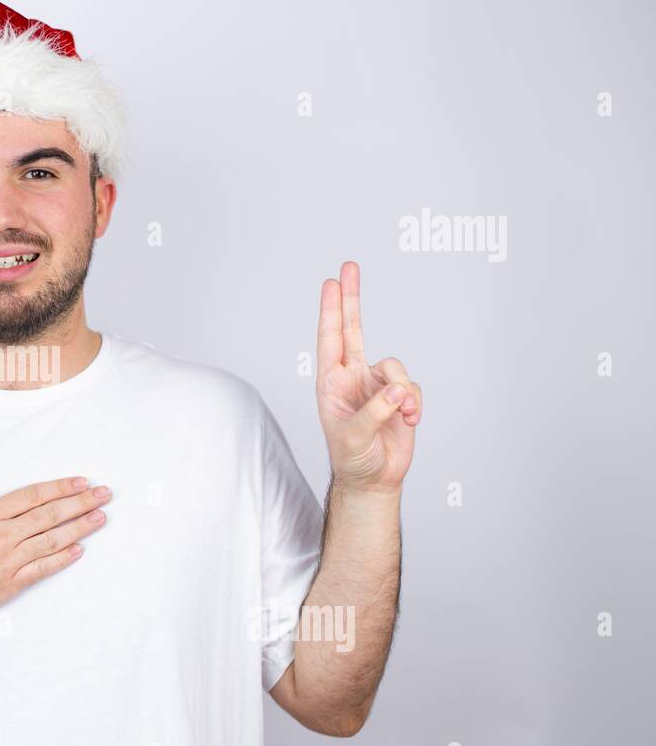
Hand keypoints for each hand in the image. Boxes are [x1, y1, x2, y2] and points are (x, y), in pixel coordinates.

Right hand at [0, 448, 112, 620]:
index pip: (32, 496)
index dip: (60, 487)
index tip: (81, 481)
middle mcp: (2, 536)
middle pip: (49, 515)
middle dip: (81, 503)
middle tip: (105, 494)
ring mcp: (6, 562)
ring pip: (51, 541)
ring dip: (79, 528)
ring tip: (101, 518)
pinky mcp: (6, 585)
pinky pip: (40, 571)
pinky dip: (61, 560)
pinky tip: (79, 551)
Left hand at [315, 261, 422, 494]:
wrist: (374, 479)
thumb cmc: (352, 458)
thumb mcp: (353, 436)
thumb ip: (374, 411)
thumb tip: (395, 390)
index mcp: (331, 382)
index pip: (330, 339)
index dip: (331, 311)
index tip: (331, 283)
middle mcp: (352, 377)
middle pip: (354, 329)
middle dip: (352, 298)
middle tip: (349, 267)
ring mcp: (376, 385)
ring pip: (396, 368)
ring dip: (403, 391)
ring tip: (401, 416)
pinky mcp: (399, 397)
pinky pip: (412, 387)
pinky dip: (414, 404)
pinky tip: (408, 422)